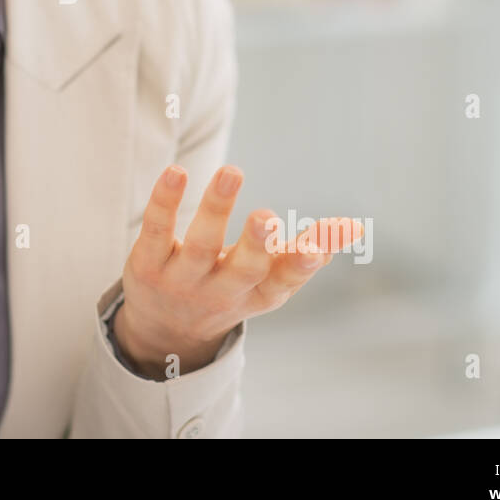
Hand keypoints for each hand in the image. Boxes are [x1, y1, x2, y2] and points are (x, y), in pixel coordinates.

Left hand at [114, 164, 362, 379]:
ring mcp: (182, 279)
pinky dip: (165, 202)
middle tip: (267, 217)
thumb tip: (354, 226)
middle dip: (256, 245)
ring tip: (232, 171)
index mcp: (258, 293)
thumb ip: (307, 252)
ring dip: (216, 208)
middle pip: (242, 270)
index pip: (284, 281)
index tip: (317, 246)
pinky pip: (155, 230)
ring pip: (200, 245)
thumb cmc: (229, 290)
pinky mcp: (146, 264)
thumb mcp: (269, 280)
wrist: (163, 328)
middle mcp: (221, 290)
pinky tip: (176, 172)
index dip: (302, 265)